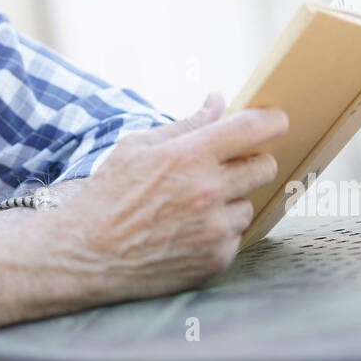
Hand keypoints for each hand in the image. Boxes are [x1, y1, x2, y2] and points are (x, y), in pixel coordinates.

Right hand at [54, 91, 285, 300]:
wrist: (87, 255)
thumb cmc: (108, 195)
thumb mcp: (137, 147)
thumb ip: (186, 125)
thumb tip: (218, 101)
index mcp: (188, 156)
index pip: (254, 129)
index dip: (271, 121)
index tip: (273, 121)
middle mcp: (208, 192)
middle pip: (265, 166)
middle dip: (250, 161)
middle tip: (224, 166)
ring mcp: (215, 229)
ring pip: (250, 203)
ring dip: (232, 200)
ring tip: (192, 205)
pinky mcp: (216, 259)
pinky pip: (236, 235)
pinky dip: (219, 231)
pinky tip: (186, 231)